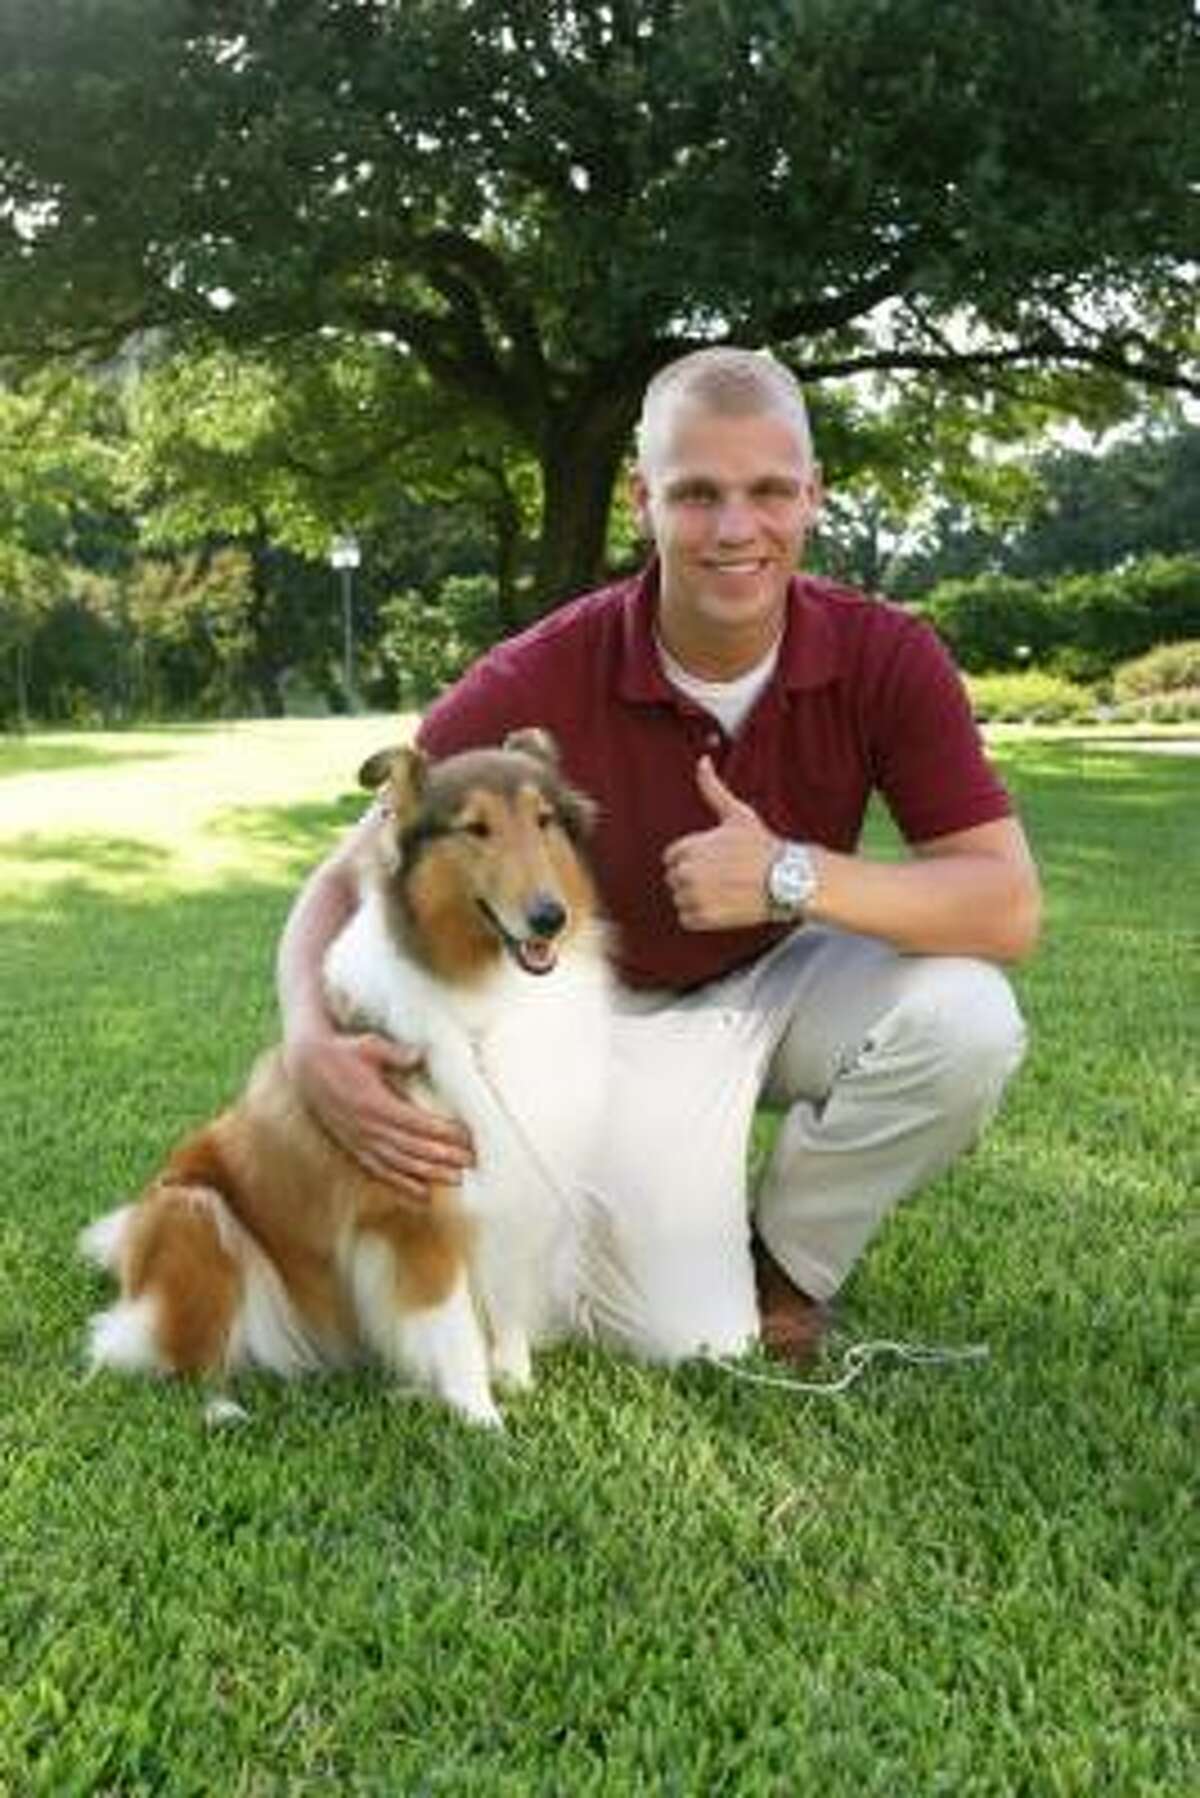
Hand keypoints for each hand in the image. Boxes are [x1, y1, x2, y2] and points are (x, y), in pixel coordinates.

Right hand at [284, 1028, 474, 1200]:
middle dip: (443, 1156)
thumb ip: (395, 1053)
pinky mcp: (353, 1146)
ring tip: (456, 1180)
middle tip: (471, 1162)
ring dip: (428, 1174)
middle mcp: (367, 1126)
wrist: (306, 1065)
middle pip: (412, 1147)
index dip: (442, 1132)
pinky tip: (423, 1195)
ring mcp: (359, 1139)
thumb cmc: (342, 1051)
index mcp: (374, 1103)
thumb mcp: (369, 1045)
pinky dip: (402, 1185)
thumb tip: (420, 1053)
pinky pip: (380, 1171)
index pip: (416, 1123)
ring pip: (399, 1164)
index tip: (467, 1137)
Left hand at [662, 756, 778, 929]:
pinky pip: (687, 919)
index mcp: (689, 847)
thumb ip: (712, 788)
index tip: (715, 862)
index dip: (693, 859)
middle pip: (674, 879)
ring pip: (680, 899)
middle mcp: (687, 872)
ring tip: (725, 891)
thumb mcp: (736, 814)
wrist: (787, 880)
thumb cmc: (763, 847)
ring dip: (697, 898)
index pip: (672, 858)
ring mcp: (695, 896)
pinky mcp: (704, 918)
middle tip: (723, 877)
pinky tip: (723, 906)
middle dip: (694, 878)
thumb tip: (702, 761)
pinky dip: (702, 917)